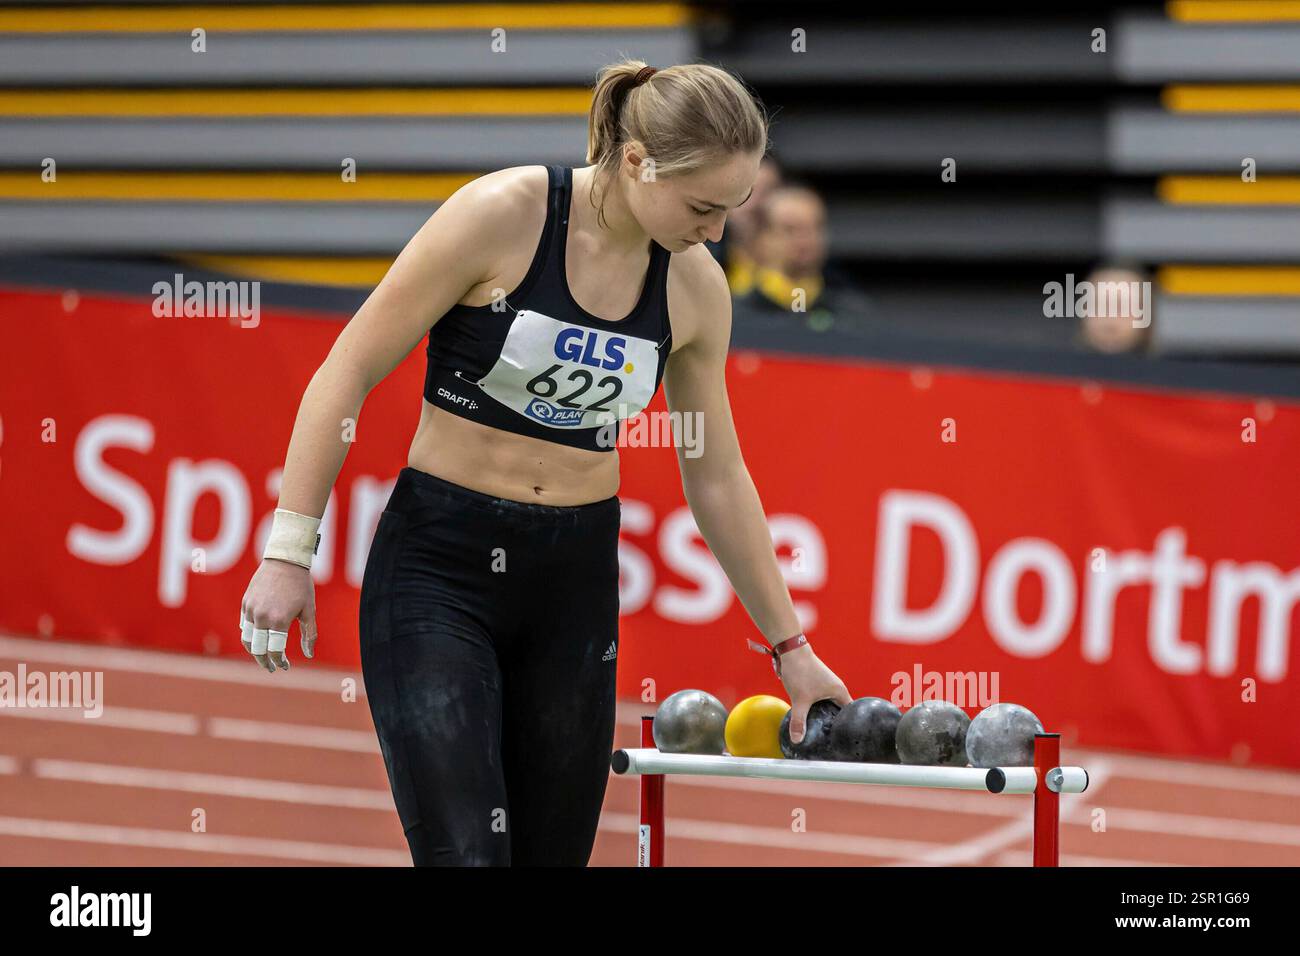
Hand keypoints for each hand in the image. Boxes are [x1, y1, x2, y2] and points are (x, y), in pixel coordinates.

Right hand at [239, 558, 316, 672]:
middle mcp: (262, 617)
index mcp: (279, 621)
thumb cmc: (301, 585)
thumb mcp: (309, 610)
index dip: (279, 662)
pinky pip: (244, 625)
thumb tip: (309, 655)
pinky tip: (258, 638)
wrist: (285, 560)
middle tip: (271, 667)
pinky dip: (250, 635)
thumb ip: (309, 634)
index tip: (285, 666)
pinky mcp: (245, 603)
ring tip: (262, 656)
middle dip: (264, 662)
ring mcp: (251, 610)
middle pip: (257, 649)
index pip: (274, 651)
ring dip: (254, 651)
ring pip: (247, 639)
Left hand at [778, 645, 851, 743]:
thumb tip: (797, 741)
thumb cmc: (800, 672)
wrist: (790, 650)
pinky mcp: (818, 684)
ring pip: (831, 705)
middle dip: (837, 724)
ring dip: (827, 716)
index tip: (844, 740)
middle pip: (841, 711)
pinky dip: (819, 709)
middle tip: (832, 740)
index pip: (852, 714)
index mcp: (840, 692)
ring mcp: (827, 685)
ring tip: (822, 732)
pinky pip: (822, 700)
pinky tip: (811, 718)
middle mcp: (837, 689)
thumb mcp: (799, 700)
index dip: (849, 727)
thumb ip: (799, 721)